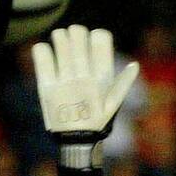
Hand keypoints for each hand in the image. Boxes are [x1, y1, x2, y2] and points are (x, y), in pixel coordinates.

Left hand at [32, 25, 138, 141]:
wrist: (75, 141)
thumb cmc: (96, 122)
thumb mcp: (113, 105)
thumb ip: (124, 84)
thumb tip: (135, 65)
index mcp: (101, 80)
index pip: (101, 39)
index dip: (97, 35)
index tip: (93, 41)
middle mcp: (83, 78)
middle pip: (78, 33)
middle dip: (76, 33)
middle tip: (73, 42)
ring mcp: (64, 81)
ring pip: (59, 39)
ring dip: (60, 38)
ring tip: (60, 46)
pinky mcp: (46, 86)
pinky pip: (41, 53)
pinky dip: (43, 49)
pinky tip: (48, 55)